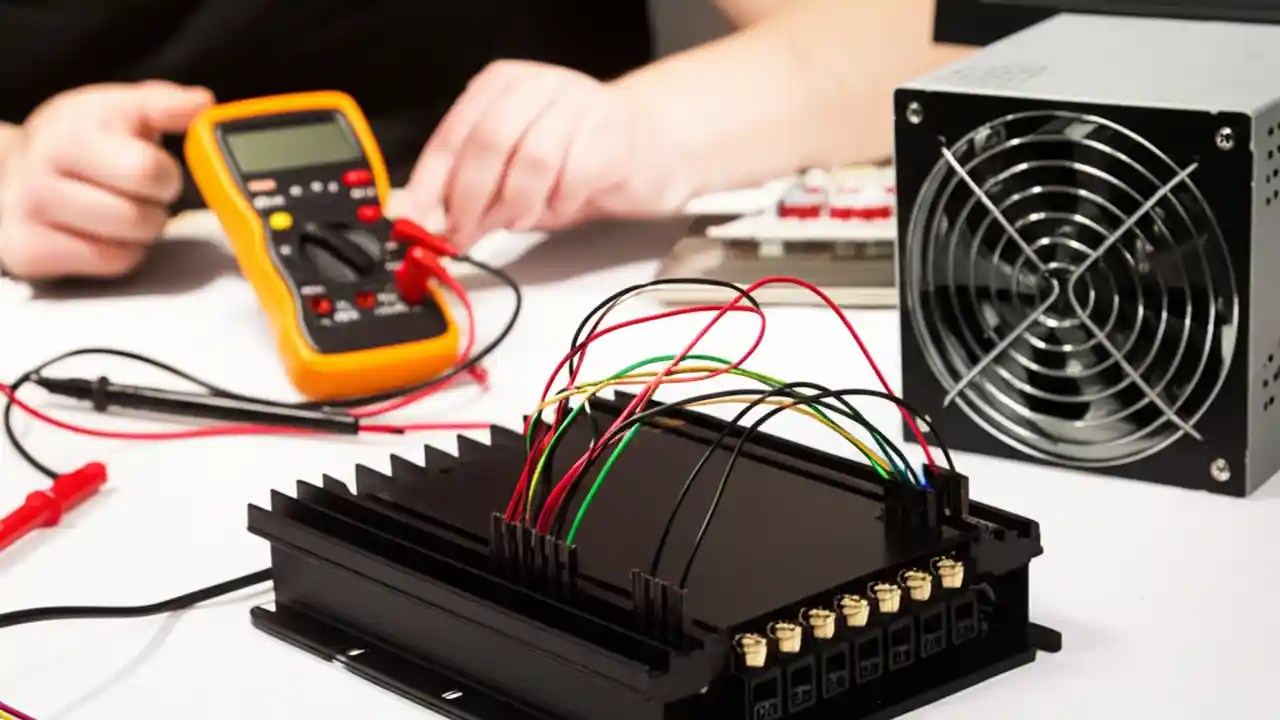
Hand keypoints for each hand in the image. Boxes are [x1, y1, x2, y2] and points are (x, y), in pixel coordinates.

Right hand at [0, 81, 213, 279]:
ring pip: (127, 243)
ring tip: (122, 211)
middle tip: (140, 195)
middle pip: (140, 216)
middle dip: (156, 208)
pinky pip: (108, 263)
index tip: (158, 171)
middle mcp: (42, 167)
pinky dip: (120, 255)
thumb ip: (164, 104)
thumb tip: (202, 103)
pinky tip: (103, 234)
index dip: (167, 177)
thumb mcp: (119, 109)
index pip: (146, 171)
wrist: (12, 168)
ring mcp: (28, 209)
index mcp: (72, 129)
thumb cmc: (79, 141)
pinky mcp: (26, 250)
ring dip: (140, 234)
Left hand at [403, 60, 697, 248]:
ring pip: (530, 161)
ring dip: (518, 204)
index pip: (453, 135)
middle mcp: (537, 86)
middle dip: (470, 200)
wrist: (649, 147)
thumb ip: (467, 191)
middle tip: (465, 233)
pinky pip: (572, 178)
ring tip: (519, 218)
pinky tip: (561, 205)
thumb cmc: (576, 158)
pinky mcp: (610, 134)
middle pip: (487, 143)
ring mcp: (577, 105)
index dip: (432, 185)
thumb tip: (417, 218)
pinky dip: (560, 203)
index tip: (418, 223)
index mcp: (501, 86)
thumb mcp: (510, 174)